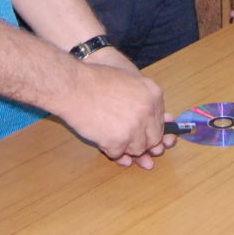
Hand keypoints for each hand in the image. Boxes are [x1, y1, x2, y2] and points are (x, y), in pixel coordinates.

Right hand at [60, 50, 171, 168]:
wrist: (74, 86)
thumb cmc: (96, 80)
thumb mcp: (129, 80)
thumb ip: (144, 99)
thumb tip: (159, 122)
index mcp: (154, 94)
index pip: (159, 122)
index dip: (148, 129)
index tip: (140, 131)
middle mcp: (148, 111)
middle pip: (153, 139)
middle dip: (140, 141)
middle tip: (124, 136)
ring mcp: (134, 127)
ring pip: (137, 149)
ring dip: (124, 146)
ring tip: (109, 131)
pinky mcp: (119, 141)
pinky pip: (118, 154)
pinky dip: (109, 148)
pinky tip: (100, 135)